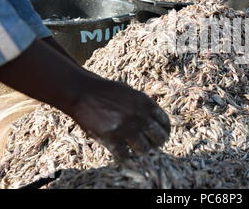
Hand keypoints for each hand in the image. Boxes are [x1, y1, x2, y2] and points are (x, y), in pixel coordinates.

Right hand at [0, 39, 170, 161]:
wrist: (84, 92)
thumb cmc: (106, 91)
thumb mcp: (130, 93)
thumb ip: (142, 106)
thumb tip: (154, 120)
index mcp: (145, 103)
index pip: (164, 122)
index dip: (165, 131)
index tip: (162, 136)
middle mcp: (139, 116)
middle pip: (158, 138)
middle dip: (157, 144)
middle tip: (152, 146)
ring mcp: (126, 128)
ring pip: (144, 149)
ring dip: (141, 152)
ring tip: (137, 151)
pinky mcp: (112, 137)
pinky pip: (125, 155)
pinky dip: (125, 157)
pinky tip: (122, 153)